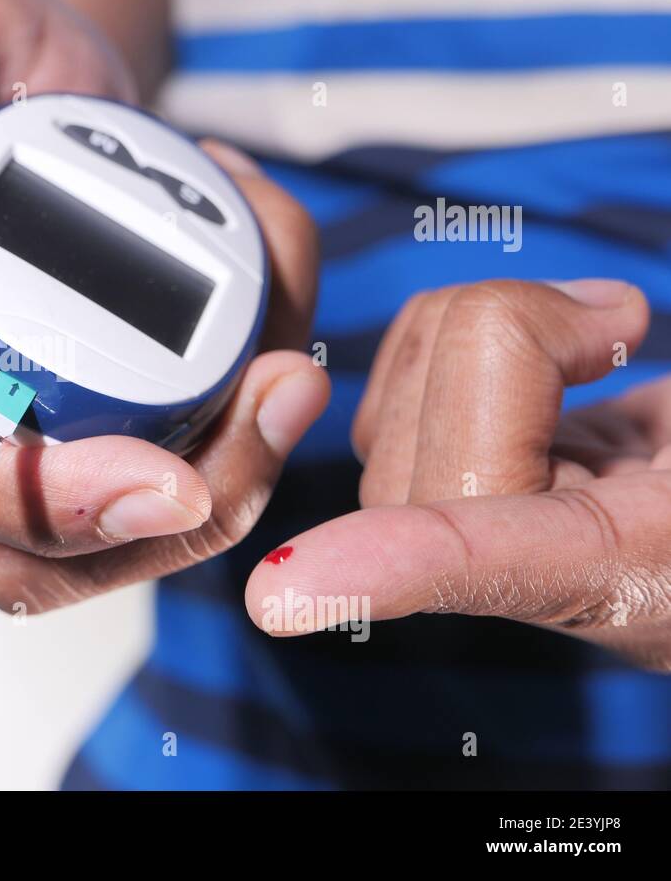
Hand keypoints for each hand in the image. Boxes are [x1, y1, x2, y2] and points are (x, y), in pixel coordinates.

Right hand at [0, 0, 328, 613]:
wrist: (28, 108)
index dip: (44, 502)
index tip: (170, 481)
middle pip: (42, 552)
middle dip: (180, 510)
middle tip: (283, 396)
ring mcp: (13, 453)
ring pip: (115, 545)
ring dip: (230, 481)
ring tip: (294, 365)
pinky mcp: (84, 448)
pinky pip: (161, 493)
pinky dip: (239, 439)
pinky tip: (276, 334)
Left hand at [246, 278, 670, 669]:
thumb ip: (660, 420)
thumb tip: (607, 316)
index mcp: (625, 575)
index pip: (486, 563)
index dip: (395, 567)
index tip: (282, 599)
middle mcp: (531, 565)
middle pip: (426, 435)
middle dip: (513, 332)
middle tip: (621, 326)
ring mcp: (489, 521)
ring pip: (393, 398)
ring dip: (487, 323)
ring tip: (599, 334)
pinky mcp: (471, 472)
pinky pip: (405, 386)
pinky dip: (467, 332)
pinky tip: (558, 345)